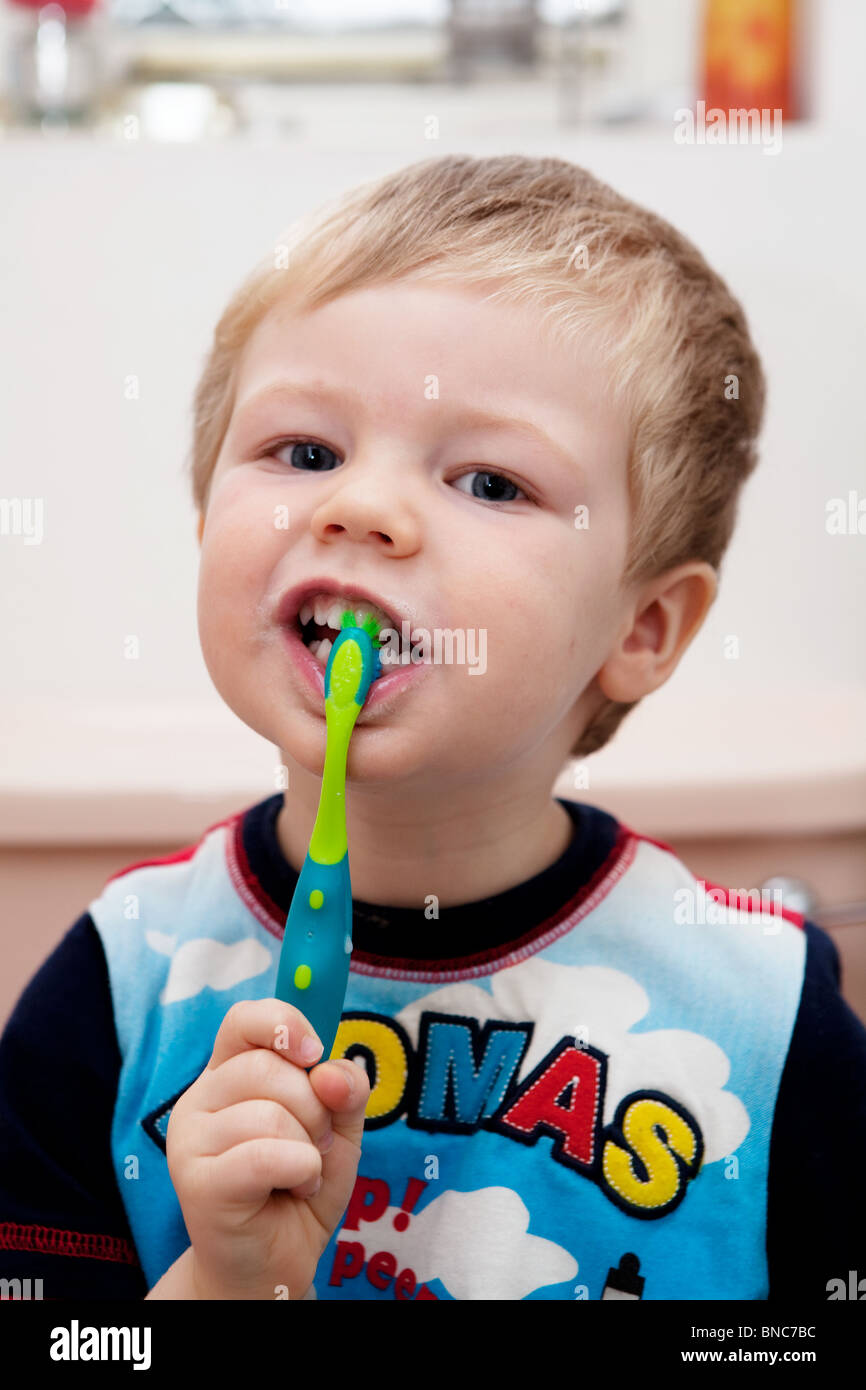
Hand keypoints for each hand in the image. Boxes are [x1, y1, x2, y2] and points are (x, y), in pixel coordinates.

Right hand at [165, 998, 369, 1299]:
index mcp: (228, 1073)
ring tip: (302, 1173)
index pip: (244, 1020)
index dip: (283, 1023)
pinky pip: (266, 1155)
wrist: (275, 1263)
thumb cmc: (299, 1188)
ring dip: (309, 1148)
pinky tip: (295, 1189)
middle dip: (314, 1106)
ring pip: (270, 1114)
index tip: (313, 1052)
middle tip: (317, 1143)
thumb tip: (330, 1070)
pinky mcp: (196, 1182)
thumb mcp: (339, 1129)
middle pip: (267, 1066)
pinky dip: (301, 1171)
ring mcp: (190, 1139)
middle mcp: (200, 1098)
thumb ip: (344, 1089)